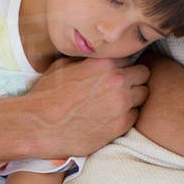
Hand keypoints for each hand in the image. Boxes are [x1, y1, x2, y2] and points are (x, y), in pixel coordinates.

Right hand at [26, 56, 149, 155]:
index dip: (123, 66)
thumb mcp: (65, 65)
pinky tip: (109, 117)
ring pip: (143, 96)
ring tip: (115, 103)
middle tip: (120, 88)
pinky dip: (126, 116)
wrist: (39, 125)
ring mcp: (121, 104)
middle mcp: (117, 81)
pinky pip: (135, 116)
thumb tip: (99, 57)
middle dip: (134, 80)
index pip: (131, 58)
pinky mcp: (120, 125)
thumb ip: (89, 60)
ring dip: (133, 98)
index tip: (117, 73)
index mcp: (104, 62)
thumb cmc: (47, 95)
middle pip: (144, 75)